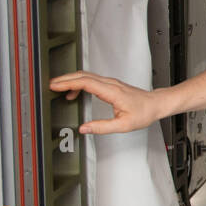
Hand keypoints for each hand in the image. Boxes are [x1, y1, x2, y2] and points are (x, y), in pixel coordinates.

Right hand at [48, 71, 163, 134]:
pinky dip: (79, 83)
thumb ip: (102, 127)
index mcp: (112, 92)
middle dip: (65, 79)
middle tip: (50, 85)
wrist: (155, 104)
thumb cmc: (144, 113)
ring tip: (58, 89)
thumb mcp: (123, 125)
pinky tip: (74, 93)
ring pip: (87, 76)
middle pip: (83, 76)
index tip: (55, 86)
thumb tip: (84, 128)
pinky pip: (91, 80)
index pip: (86, 83)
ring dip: (71, 80)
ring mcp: (110, 83)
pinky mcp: (110, 85)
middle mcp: (110, 84)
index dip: (68, 83)